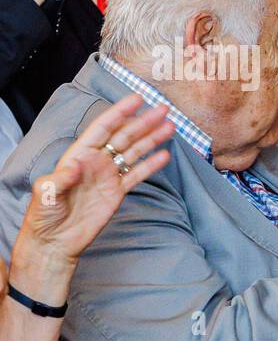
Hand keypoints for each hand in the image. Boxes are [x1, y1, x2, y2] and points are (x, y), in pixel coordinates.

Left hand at [16, 94, 172, 269]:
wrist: (55, 241)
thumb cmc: (44, 216)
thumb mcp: (46, 194)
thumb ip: (60, 179)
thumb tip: (76, 165)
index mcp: (78, 156)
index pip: (102, 129)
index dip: (119, 113)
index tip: (136, 99)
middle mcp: (96, 162)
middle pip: (124, 136)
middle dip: (143, 122)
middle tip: (163, 109)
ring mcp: (108, 176)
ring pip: (134, 152)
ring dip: (152, 139)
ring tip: (170, 127)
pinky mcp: (117, 192)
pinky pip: (137, 174)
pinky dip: (151, 165)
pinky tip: (164, 156)